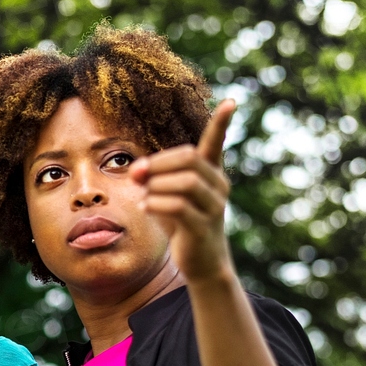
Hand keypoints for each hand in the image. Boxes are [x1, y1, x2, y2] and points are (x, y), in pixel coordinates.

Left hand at [131, 100, 236, 284]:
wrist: (201, 263)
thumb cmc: (182, 224)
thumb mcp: (168, 196)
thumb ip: (153, 179)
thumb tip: (134, 169)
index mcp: (211, 174)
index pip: (217, 144)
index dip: (222, 124)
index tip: (231, 101)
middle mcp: (217, 186)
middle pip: (190, 158)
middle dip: (158, 163)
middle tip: (135, 174)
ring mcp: (214, 207)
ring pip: (185, 182)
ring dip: (156, 185)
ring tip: (144, 196)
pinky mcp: (203, 227)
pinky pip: (178, 207)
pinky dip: (156, 204)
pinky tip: (145, 207)